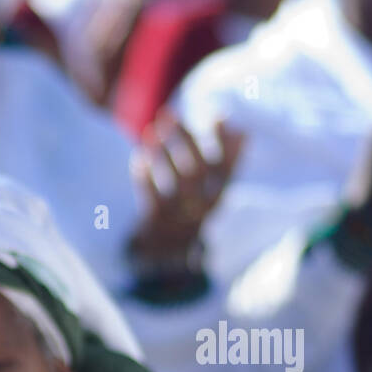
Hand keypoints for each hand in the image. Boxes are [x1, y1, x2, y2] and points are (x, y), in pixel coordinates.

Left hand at [128, 112, 243, 266]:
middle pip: (198, 170)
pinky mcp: (156, 225)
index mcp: (218, 196)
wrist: (164, 257)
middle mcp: (202, 207)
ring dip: (163, 154)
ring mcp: (179, 218)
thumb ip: (217, 160)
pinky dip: (145, 178)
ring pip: (175, 183)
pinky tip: (139, 158)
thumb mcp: (207, 189)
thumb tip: (232, 121)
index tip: (220, 115)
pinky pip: (152, 199)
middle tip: (168, 114)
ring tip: (151, 131)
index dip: (226, 143)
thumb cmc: (187, 210)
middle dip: (184, 139)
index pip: (227, 168)